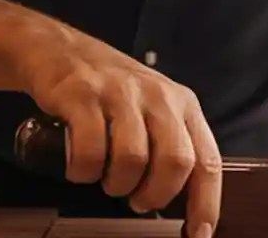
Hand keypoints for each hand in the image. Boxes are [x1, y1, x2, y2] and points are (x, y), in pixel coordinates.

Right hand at [17, 23, 220, 237]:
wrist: (61, 48)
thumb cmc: (112, 90)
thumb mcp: (153, 110)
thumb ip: (170, 146)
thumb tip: (183, 204)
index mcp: (182, 104)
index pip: (206, 160)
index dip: (205, 203)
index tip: (198, 233)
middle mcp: (157, 96)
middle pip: (175, 162)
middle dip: (155, 195)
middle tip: (137, 200)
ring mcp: (120, 93)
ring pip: (132, 159)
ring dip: (116, 183)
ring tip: (106, 178)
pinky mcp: (82, 94)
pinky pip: (90, 149)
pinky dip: (83, 170)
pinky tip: (80, 167)